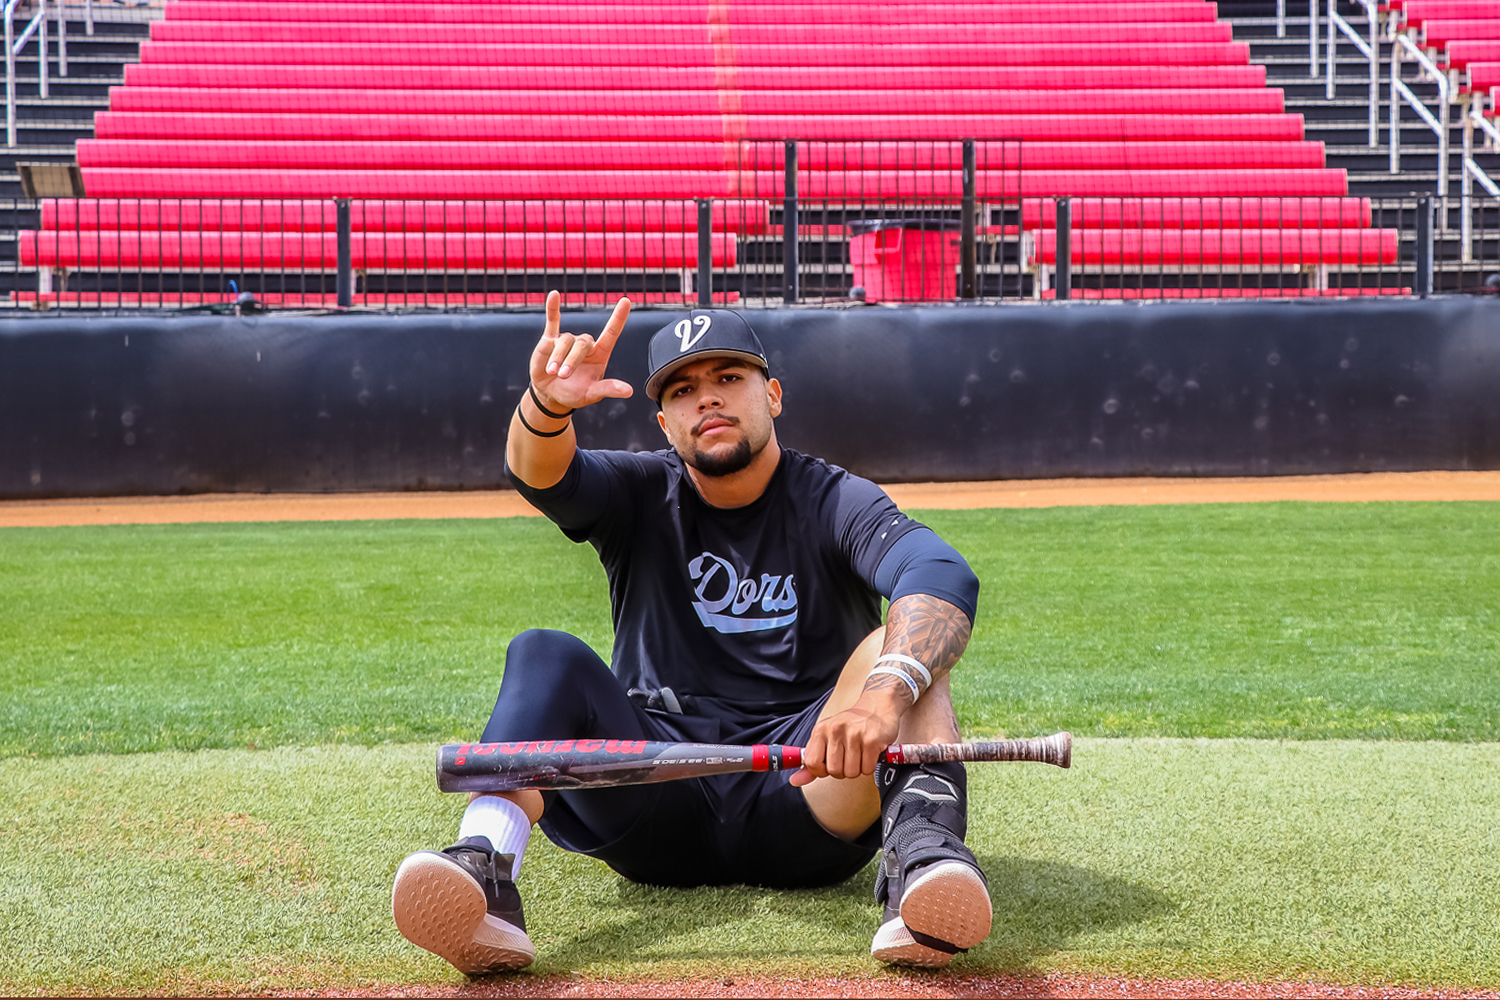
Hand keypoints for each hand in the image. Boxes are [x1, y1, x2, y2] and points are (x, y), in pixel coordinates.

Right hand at [529, 291, 633, 411]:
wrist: (551, 394)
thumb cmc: (575, 393)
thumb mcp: (592, 393)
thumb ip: (608, 389)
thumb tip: (629, 391)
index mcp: (600, 354)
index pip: (612, 333)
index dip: (618, 317)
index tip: (626, 301)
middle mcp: (585, 345)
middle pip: (582, 343)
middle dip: (572, 360)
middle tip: (563, 376)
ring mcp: (568, 341)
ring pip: (565, 340)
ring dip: (558, 357)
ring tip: (552, 372)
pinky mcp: (550, 340)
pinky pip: (552, 321)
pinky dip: (553, 308)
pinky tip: (554, 295)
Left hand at [789, 690, 903, 786]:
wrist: (878, 707)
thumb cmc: (851, 724)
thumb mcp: (826, 737)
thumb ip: (812, 761)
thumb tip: (795, 781)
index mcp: (821, 730)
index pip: (812, 762)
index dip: (821, 770)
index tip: (829, 764)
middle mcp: (835, 730)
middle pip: (833, 771)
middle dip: (842, 770)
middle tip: (848, 757)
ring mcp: (854, 735)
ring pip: (851, 772)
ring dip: (857, 769)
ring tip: (859, 754)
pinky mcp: (872, 741)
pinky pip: (867, 769)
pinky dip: (869, 766)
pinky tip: (869, 753)